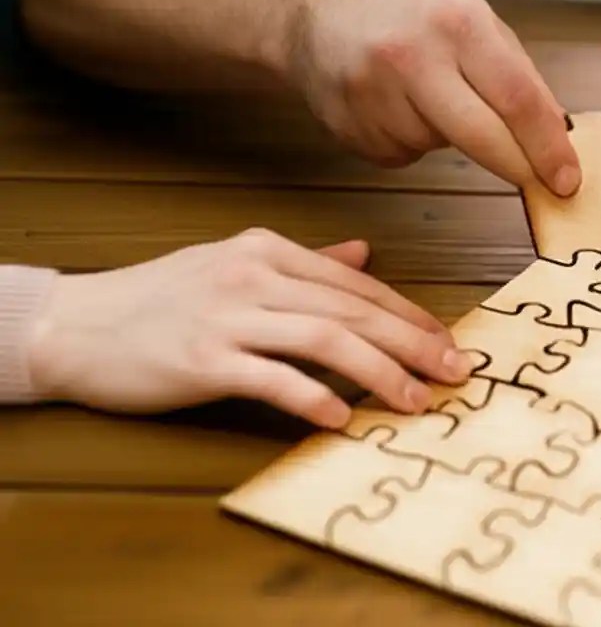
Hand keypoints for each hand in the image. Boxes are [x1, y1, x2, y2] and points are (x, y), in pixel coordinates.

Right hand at [25, 229, 469, 427]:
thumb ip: (304, 263)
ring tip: (415, 400)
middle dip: (413, 343)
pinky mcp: (202, 360)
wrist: (77, 324)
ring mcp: (228, 317)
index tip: (446, 342)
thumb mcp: (233, 265)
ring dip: (379, 372)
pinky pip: (271, 378)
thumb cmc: (160, 300)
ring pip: (325, 340)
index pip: (356, 284)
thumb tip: (362, 252)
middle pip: (352, 310)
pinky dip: (313, 398)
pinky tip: (342, 418)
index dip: (409, 315)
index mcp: (266, 251)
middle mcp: (254, 277)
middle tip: (455, 372)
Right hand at [289, 0, 579, 194]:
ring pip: (442, 148)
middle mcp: (412, 56)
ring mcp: (375, 95)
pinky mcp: (353, 129)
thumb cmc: (407, 14)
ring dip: (451, 137)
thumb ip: (517, 74)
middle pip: (482, 137)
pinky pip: (406, 154)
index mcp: (455, 21)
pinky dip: (413, 140)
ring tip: (423, 92)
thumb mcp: (470, 19)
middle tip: (542, 186)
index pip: (516, 97)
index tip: (568, 179)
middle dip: (520, 168)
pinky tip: (394, 105)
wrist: (314, 13)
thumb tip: (556, 136)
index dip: (547, 146)